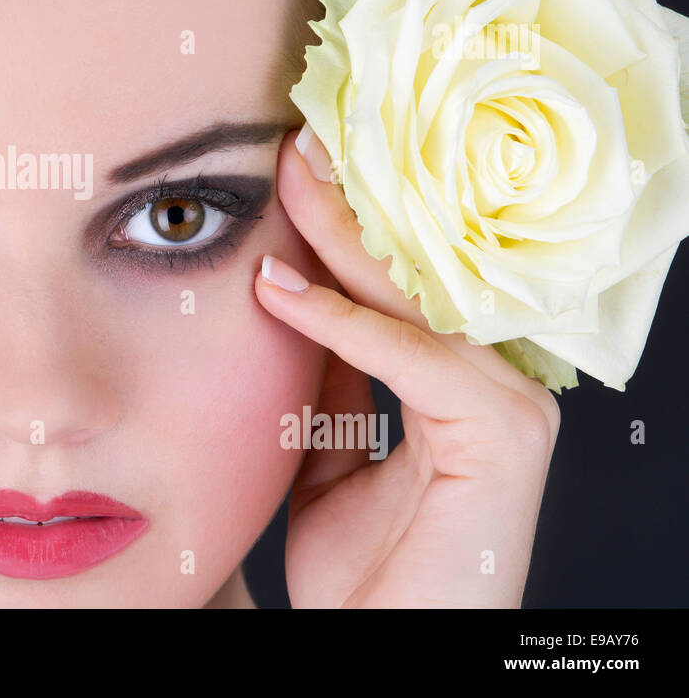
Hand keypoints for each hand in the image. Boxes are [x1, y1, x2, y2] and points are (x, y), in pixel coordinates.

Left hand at [256, 127, 559, 607]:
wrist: (380, 652)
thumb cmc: (359, 574)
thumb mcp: (327, 455)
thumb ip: (328, 383)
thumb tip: (290, 298)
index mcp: (456, 387)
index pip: (398, 287)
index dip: (344, 229)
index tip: (291, 170)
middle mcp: (491, 385)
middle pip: (412, 276)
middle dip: (351, 206)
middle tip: (297, 141)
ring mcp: (507, 406)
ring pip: (414, 298)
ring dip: (343, 238)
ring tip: (288, 178)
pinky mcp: (502, 435)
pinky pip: (409, 358)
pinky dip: (340, 322)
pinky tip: (280, 289)